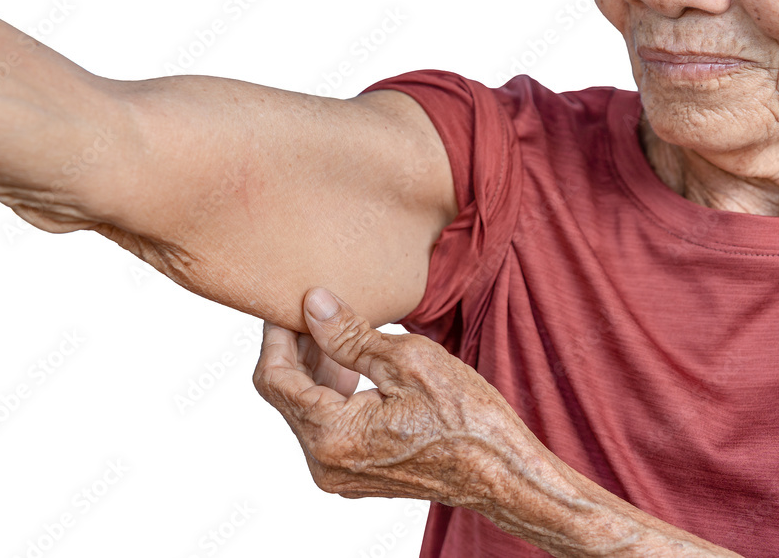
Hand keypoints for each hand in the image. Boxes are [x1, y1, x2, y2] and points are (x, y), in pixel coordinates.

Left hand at [253, 286, 544, 511]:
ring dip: (311, 368)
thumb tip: (313, 304)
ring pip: (303, 409)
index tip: (285, 303)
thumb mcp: (408, 361)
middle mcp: (324, 463)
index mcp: (331, 436)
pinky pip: (323, 426)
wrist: (504, 474)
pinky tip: (349, 363)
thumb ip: (349, 334)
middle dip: (292, 348)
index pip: (274, 377)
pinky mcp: (352, 472)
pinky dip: (328, 392)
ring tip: (332, 330)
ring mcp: (337, 473)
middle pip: (283, 394)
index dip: (276, 335)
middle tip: (309, 308)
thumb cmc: (468, 420)